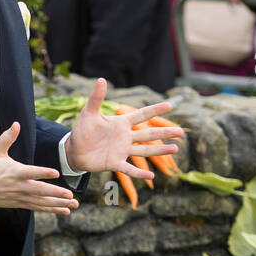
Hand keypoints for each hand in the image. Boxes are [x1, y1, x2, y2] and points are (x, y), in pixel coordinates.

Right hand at [0, 121, 78, 214]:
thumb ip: (7, 137)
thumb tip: (16, 124)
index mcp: (14, 172)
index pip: (31, 172)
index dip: (43, 173)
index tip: (55, 173)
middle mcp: (19, 187)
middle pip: (40, 191)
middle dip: (56, 194)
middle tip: (70, 195)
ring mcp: (20, 197)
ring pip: (41, 202)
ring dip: (58, 204)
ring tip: (73, 204)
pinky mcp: (20, 203)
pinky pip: (38, 207)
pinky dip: (51, 209)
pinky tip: (64, 210)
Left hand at [63, 77, 182, 179]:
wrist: (74, 150)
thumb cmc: (82, 130)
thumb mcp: (89, 113)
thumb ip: (96, 98)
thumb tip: (101, 79)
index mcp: (121, 123)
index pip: (141, 115)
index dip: (155, 110)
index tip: (170, 105)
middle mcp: (125, 137)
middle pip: (149, 134)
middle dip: (165, 133)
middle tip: (181, 132)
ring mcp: (122, 151)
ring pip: (144, 151)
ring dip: (160, 150)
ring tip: (175, 149)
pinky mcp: (115, 163)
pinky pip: (129, 169)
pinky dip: (140, 173)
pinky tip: (152, 176)